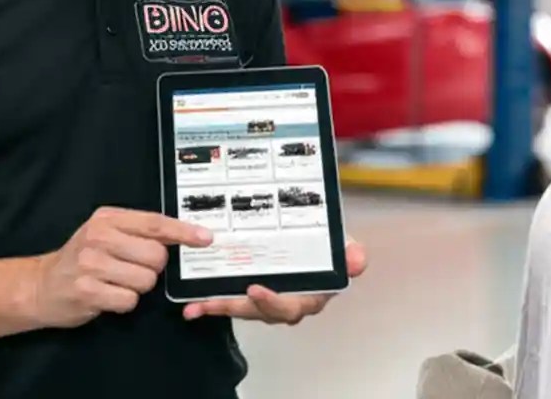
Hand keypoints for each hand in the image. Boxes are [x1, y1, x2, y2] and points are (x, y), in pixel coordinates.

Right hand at [28, 206, 212, 328]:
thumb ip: (139, 232)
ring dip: (137, 288)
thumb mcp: (106, 234)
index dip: (183, 231)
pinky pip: (129, 300)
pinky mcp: (87, 291)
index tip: (205, 238)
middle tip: (131, 269)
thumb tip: (184, 235)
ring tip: (115, 283)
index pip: (155, 223)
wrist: (41, 285)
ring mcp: (91, 264)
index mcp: (107, 218)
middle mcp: (99, 237)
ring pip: (146, 280)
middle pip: (156, 255)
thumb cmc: (82, 259)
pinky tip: (106, 295)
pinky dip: (123, 303)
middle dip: (153, 268)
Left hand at [182, 238, 367, 324]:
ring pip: (243, 308)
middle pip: (262, 311)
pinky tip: (192, 306)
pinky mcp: (249, 294)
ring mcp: (268, 300)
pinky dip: (211, 304)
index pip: (295, 304)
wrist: (312, 240)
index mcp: (312, 294)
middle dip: (239, 307)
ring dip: (220, 307)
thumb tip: (357, 260)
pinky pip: (231, 301)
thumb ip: (350, 251)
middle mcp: (289, 302)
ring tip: (198, 306)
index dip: (274, 302)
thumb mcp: (342, 243)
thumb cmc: (326, 246)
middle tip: (219, 299)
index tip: (256, 290)